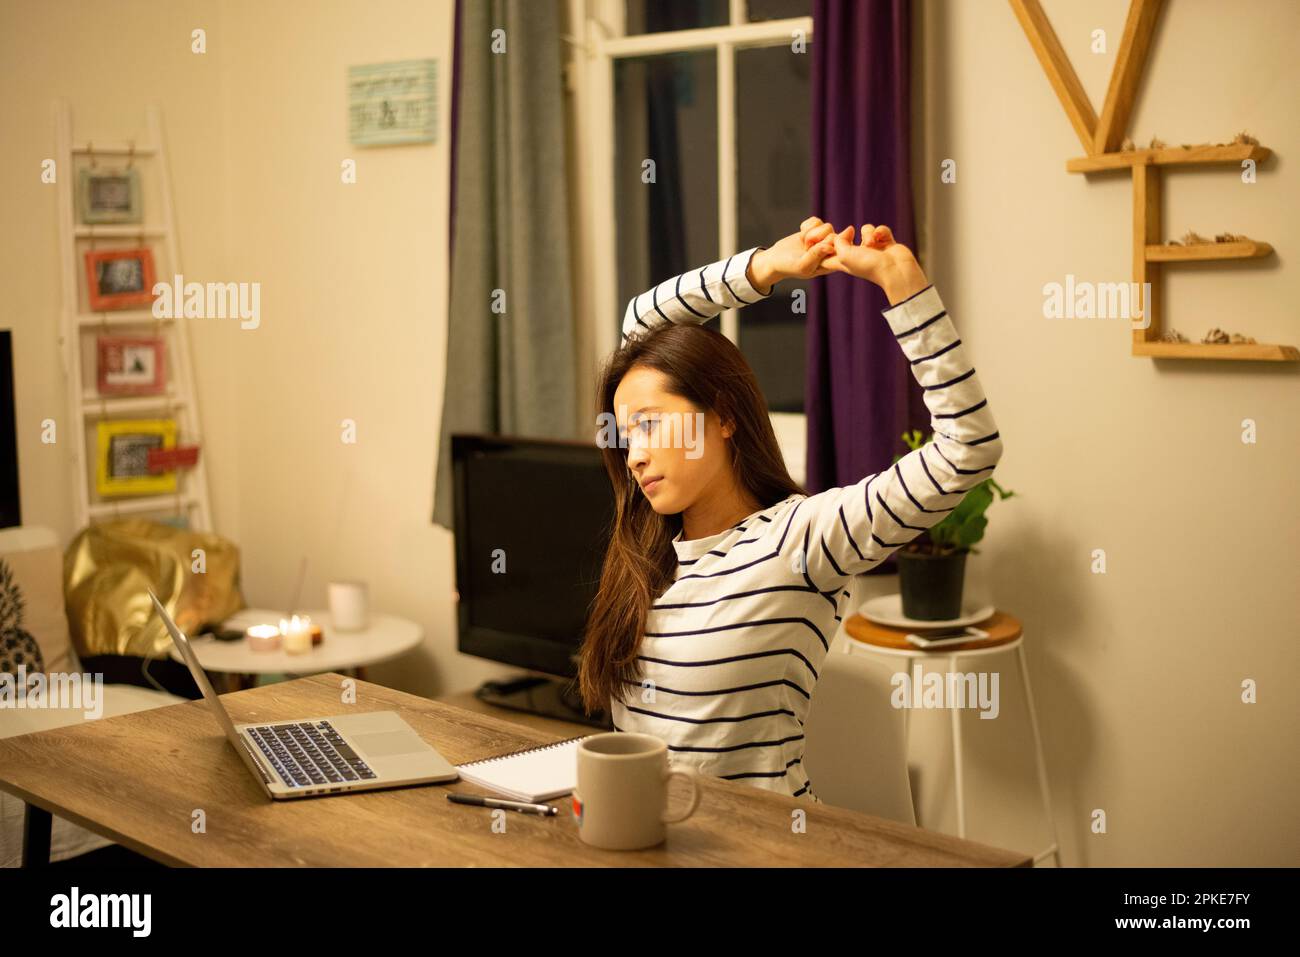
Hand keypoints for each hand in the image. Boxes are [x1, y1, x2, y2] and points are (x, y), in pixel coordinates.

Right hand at [746, 226, 838, 292]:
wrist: (776, 259)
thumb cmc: (790, 266)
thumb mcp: (803, 265)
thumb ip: (817, 256)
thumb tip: (831, 246)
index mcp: (831, 262)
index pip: (840, 247)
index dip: (828, 242)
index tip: (814, 247)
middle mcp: (830, 250)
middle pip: (832, 233)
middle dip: (816, 237)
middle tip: (805, 247)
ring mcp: (824, 239)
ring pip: (825, 226)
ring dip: (810, 233)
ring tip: (803, 243)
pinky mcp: (815, 229)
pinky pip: (816, 220)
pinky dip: (806, 226)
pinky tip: (801, 236)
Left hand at [800, 217, 928, 304]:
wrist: (895, 270)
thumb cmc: (868, 266)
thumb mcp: (844, 255)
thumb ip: (838, 242)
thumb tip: (846, 232)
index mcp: (844, 262)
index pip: (827, 256)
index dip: (823, 248)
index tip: (824, 242)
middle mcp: (857, 256)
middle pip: (845, 240)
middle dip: (847, 235)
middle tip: (850, 235)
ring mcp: (873, 249)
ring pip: (866, 230)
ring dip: (869, 233)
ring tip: (873, 243)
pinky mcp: (886, 244)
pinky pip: (880, 230)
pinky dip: (881, 231)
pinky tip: (883, 238)